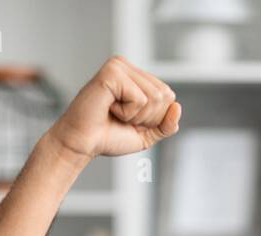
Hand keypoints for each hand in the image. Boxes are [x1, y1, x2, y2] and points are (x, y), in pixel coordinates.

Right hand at [46, 56, 179, 161]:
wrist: (83, 144)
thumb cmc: (108, 137)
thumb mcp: (147, 134)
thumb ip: (166, 125)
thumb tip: (177, 107)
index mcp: (136, 76)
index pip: (169, 96)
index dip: (154, 117)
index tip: (129, 119)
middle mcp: (127, 67)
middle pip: (165, 95)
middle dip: (147, 117)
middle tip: (121, 117)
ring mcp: (119, 66)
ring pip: (154, 97)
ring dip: (136, 115)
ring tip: (115, 112)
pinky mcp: (112, 72)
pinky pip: (140, 99)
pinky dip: (127, 112)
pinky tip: (109, 108)